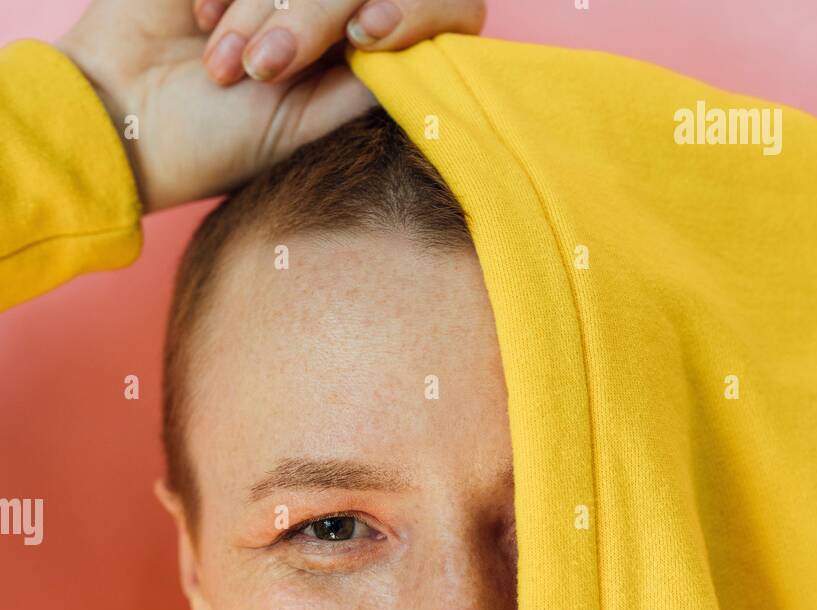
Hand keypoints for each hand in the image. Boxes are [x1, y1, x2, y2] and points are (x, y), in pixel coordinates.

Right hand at [54, 0, 485, 213]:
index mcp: (367, 53)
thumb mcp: (310, 124)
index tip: (371, 33)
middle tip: (267, 63)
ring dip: (271, 9)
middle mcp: (335, 10)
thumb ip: (374, 84)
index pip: (444, 7)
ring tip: (225, 61)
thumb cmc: (215, 139)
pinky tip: (206, 23)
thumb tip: (432, 50)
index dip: (420, 7)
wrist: (121, 114)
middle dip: (317, 16)